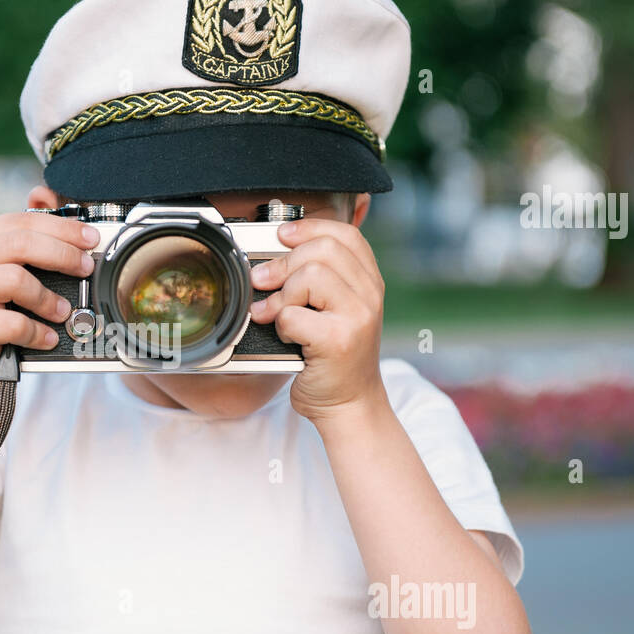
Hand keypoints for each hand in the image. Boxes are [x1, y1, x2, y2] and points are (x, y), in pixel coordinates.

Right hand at [0, 212, 98, 383]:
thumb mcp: (7, 273)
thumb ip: (31, 251)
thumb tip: (77, 233)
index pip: (23, 221)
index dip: (62, 228)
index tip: (90, 238)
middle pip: (22, 244)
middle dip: (62, 254)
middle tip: (85, 268)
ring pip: (16, 280)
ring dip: (48, 298)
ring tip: (64, 312)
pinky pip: (14, 323)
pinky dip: (38, 332)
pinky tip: (48, 337)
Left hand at [247, 217, 386, 423]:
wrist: (349, 405)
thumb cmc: (333, 358)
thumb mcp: (334, 311)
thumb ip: (317, 281)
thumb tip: (269, 258)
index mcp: (370, 282)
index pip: (345, 234)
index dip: (309, 228)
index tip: (282, 236)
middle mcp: (370, 296)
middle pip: (322, 250)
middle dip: (283, 263)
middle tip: (263, 281)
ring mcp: (358, 317)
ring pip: (309, 278)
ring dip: (281, 296)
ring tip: (274, 315)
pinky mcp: (338, 341)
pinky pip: (294, 315)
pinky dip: (280, 326)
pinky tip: (287, 337)